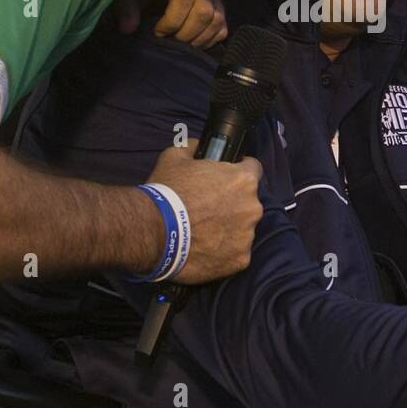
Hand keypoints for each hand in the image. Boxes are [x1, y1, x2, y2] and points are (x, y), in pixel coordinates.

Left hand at [110, 0, 226, 48]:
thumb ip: (127, 6)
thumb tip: (128, 30)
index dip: (171, 21)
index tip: (157, 32)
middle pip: (204, 11)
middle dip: (186, 34)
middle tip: (170, 41)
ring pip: (217, 19)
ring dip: (200, 39)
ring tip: (181, 45)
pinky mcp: (217, 1)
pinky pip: (223, 25)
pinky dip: (211, 39)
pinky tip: (194, 43)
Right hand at [147, 140, 262, 284]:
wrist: (154, 232)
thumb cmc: (167, 192)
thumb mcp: (175, 156)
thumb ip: (194, 147)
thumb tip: (199, 147)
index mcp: (243, 180)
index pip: (253, 169)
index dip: (239, 171)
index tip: (226, 179)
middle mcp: (252, 207)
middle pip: (248, 202)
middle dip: (232, 203)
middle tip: (207, 208)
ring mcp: (247, 236)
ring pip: (243, 228)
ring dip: (228, 228)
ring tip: (203, 231)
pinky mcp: (239, 260)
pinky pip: (235, 252)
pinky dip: (223, 251)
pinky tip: (204, 248)